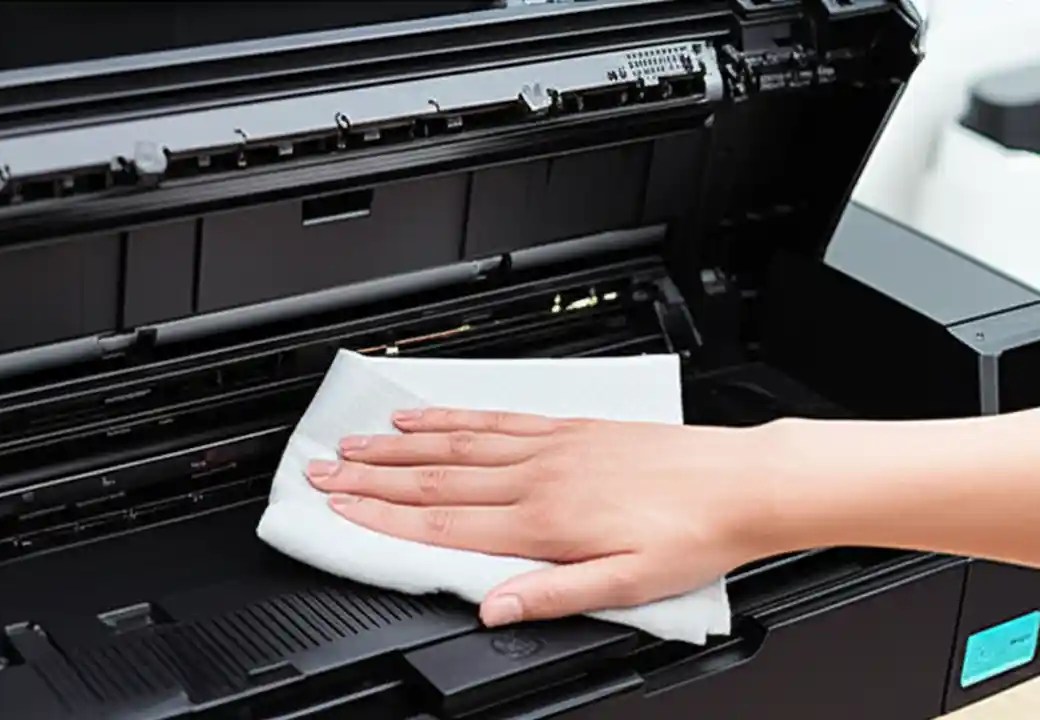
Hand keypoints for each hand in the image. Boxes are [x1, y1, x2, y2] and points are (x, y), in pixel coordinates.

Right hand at [305, 409, 782, 626]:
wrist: (739, 483)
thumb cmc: (691, 535)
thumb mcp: (628, 584)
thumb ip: (554, 594)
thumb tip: (494, 606)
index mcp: (544, 523)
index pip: (444, 525)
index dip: (384, 519)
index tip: (342, 511)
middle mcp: (537, 478)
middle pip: (436, 481)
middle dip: (373, 479)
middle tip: (324, 473)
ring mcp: (549, 447)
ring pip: (457, 446)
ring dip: (400, 446)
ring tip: (356, 441)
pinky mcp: (567, 428)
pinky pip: (496, 420)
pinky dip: (454, 418)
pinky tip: (428, 416)